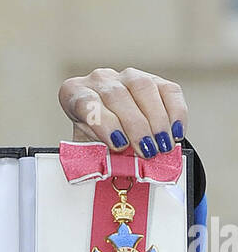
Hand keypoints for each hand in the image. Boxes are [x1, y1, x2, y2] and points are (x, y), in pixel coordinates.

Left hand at [58, 67, 186, 158]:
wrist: (111, 132)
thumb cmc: (96, 142)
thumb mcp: (89, 151)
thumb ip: (97, 158)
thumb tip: (115, 175)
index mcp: (74, 94)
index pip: (86, 103)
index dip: (104, 123)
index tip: (119, 144)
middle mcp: (99, 80)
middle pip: (117, 96)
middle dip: (135, 126)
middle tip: (147, 151)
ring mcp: (127, 76)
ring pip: (143, 88)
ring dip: (156, 120)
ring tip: (163, 145)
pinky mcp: (155, 79)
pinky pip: (168, 90)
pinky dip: (176, 112)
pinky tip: (176, 132)